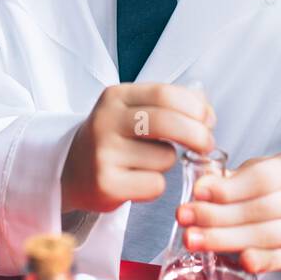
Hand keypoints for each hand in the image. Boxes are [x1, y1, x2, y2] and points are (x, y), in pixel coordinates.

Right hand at [61, 82, 216, 214]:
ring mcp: (103, 153)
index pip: (165, 93)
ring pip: (165, 157)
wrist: (72, 172)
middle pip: (166, 122)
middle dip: (197, 135)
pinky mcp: (106, 184)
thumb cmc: (115, 139)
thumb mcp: (134, 111)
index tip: (208, 120)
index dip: (195, 107)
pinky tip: (139, 181)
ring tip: (149, 163)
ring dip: (169, 163)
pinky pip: (155, 185)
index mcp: (115, 96)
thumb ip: (171, 105)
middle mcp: (106, 121)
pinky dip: (157, 186)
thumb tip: (207, 112)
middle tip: (207, 145)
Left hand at [175, 152, 280, 273]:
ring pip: (264, 237)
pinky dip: (259, 261)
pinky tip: (236, 261)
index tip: (197, 191)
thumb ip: (232, 177)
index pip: (259, 180)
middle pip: (257, 211)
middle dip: (216, 216)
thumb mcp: (263, 167)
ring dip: (224, 240)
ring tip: (192, 239)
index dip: (227, 188)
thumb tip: (200, 184)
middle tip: (183, 217)